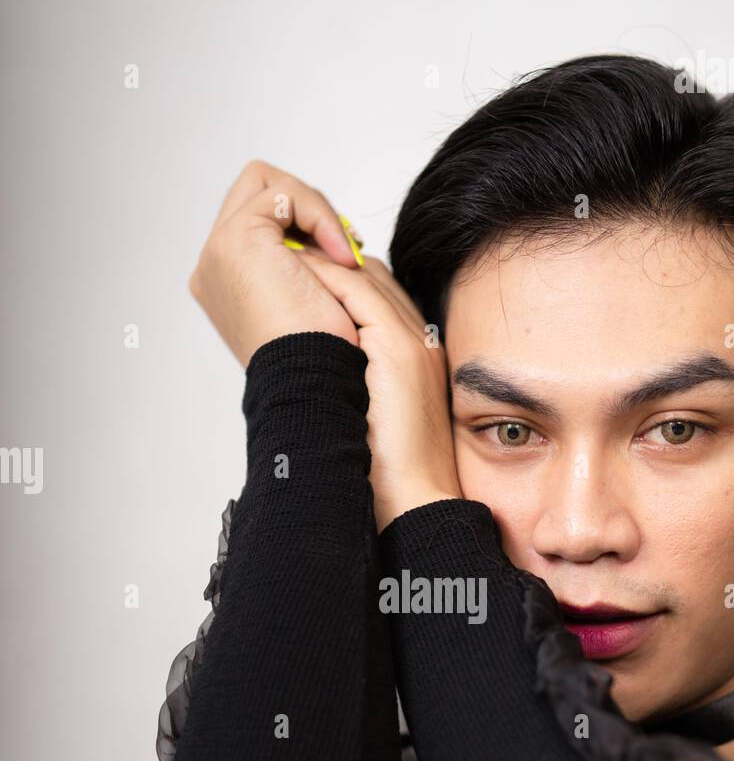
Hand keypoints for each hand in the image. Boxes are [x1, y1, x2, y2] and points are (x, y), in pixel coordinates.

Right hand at [187, 159, 362, 366]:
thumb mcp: (315, 305)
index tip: (346, 258)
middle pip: (258, 195)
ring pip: (269, 185)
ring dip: (316, 211)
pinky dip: (320, 215)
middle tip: (345, 248)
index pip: (262, 223)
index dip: (307, 228)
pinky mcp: (236, 238)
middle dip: (307, 211)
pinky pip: (284, 194)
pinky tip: (343, 255)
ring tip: (345, 253)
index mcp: (226, 284)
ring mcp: (219, 250)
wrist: (315, 384)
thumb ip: (308, 269)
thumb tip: (329, 244)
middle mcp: (214, 265)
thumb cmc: (325, 360)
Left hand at [294, 246, 461, 531]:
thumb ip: (358, 383)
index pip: (379, 297)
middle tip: (287, 260)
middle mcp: (420, 341)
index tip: (299, 281)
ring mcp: (414, 341)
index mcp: (416, 356)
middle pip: (376, 278)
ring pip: (368, 277)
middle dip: (331, 265)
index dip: (340, 284)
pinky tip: (294, 280)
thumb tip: (319, 371)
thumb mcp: (372, 417)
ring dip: (324, 266)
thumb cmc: (389, 474)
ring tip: (285, 264)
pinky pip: (361, 293)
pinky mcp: (400, 348)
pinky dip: (327, 281)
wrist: (416, 501)